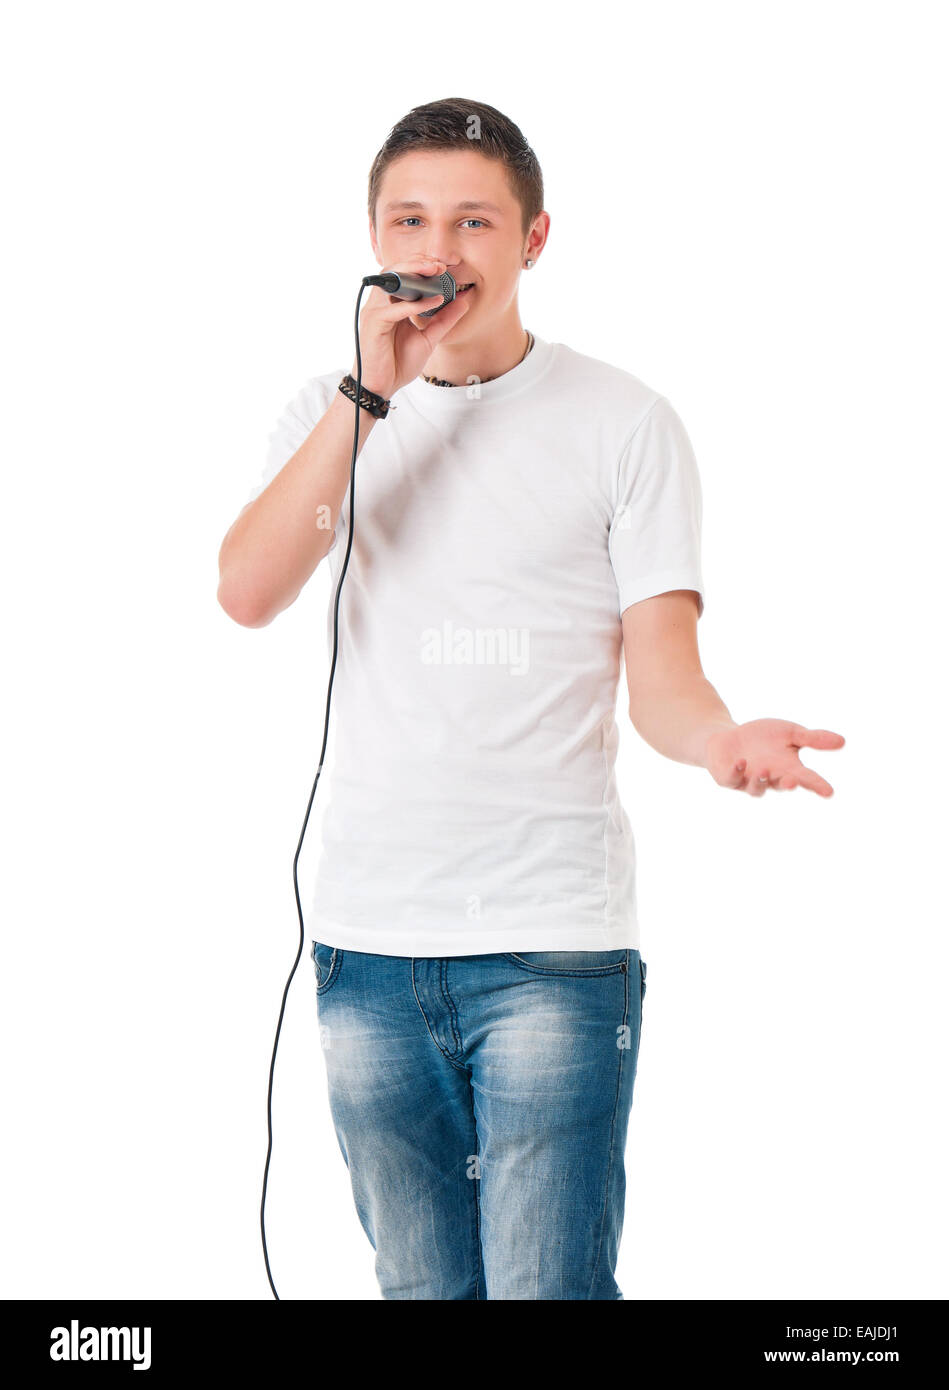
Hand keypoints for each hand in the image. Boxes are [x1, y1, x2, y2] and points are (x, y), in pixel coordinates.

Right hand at [351, 253, 472, 399]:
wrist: (383, 387)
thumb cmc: (398, 363)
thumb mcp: (429, 338)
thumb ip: (444, 319)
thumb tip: (462, 301)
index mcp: (390, 304)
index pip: (402, 274)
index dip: (420, 265)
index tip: (443, 267)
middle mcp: (380, 304)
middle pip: (393, 270)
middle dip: (416, 262)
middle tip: (439, 265)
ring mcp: (374, 313)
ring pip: (388, 281)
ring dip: (412, 273)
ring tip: (434, 272)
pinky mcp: (373, 326)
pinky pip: (392, 309)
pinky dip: (413, 304)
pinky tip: (432, 301)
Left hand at [705, 719, 844, 796]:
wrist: (730, 737)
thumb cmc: (763, 737)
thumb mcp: (791, 733)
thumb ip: (812, 739)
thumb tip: (842, 741)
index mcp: (789, 769)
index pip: (807, 779)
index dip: (817, 786)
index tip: (828, 791)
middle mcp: (770, 778)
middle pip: (782, 785)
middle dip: (788, 784)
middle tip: (794, 781)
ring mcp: (748, 781)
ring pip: (756, 787)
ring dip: (761, 780)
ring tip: (764, 770)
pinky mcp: (729, 778)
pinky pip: (732, 778)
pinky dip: (737, 772)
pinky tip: (741, 762)